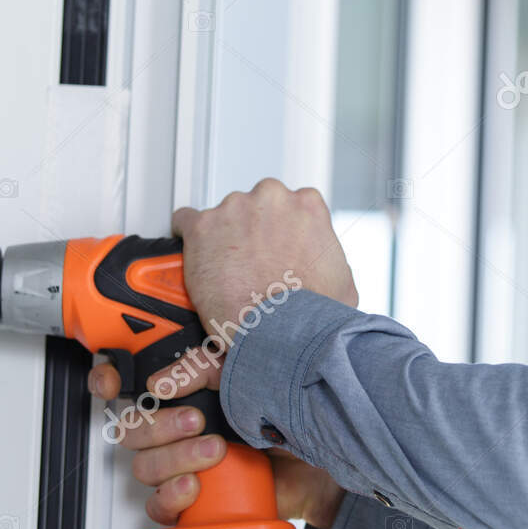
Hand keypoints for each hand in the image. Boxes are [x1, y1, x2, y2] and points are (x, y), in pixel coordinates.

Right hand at [86, 367, 347, 528]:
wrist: (324, 462)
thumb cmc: (292, 413)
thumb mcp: (250, 370)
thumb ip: (208, 364)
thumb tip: (166, 380)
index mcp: (191, 392)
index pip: (131, 384)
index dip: (107, 381)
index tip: (112, 383)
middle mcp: (183, 428)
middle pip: (132, 430)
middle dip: (158, 427)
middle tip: (198, 422)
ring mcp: (187, 463)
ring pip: (144, 467)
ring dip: (173, 459)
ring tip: (214, 452)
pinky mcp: (197, 499)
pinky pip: (160, 505)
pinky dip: (170, 497)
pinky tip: (195, 487)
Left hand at [161, 181, 357, 390]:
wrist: (282, 330)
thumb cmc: (312, 310)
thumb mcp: (341, 282)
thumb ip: (329, 262)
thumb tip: (322, 271)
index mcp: (306, 204)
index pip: (288, 204)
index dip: (279, 230)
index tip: (274, 248)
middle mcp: (271, 198)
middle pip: (254, 206)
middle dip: (251, 231)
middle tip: (251, 264)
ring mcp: (235, 209)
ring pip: (223, 215)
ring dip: (223, 237)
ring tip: (227, 271)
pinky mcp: (203, 227)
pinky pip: (186, 220)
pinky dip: (189, 237)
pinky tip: (196, 256)